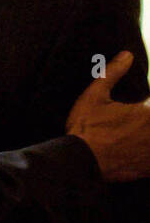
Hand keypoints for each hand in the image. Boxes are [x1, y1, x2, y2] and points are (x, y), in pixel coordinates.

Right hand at [66, 50, 149, 181]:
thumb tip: (127, 55)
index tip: (134, 111)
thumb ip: (112, 74)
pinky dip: (146, 155)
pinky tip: (136, 153)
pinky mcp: (148, 168)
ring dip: (145, 137)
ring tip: (132, 136)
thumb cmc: (86, 128)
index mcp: (147, 111)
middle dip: (145, 122)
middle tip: (126, 124)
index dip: (144, 108)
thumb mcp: (94, 96)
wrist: (80, 162)